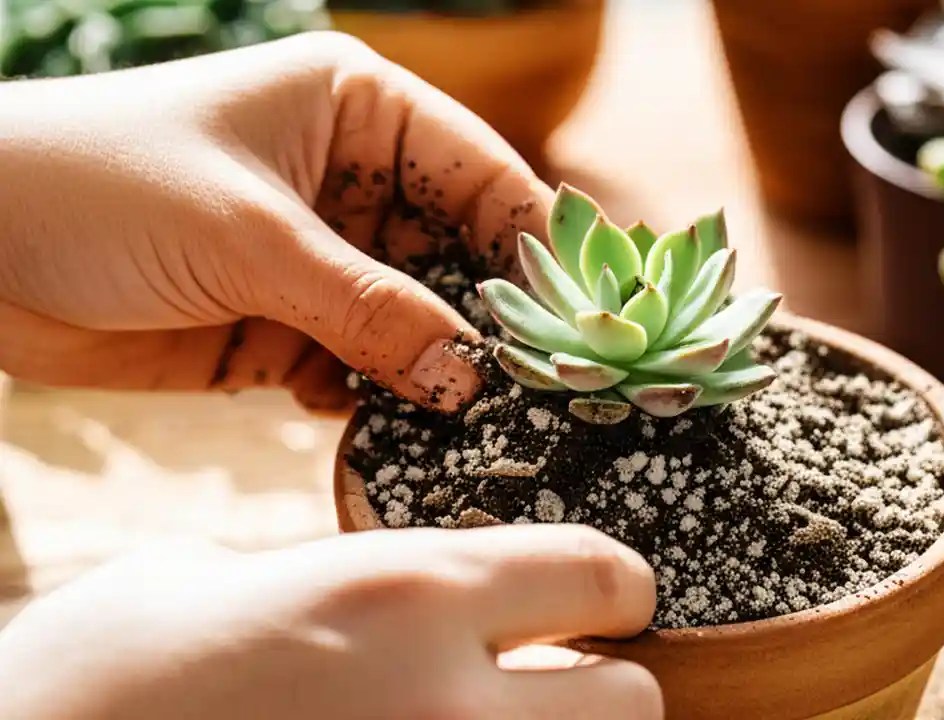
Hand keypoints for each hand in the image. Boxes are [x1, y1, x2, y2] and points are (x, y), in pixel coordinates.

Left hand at [0, 32, 551, 411]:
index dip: (536, 249)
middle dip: (494, 324)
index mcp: (360, 112)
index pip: (483, 177)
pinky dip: (383, 404)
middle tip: (545, 396)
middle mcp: (354, 181)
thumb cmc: (100, 187)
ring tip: (488, 427)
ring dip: (441, 373)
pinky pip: (363, 369)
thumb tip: (470, 377)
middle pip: (460, 257)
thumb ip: (370, 310)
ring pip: (416, 322)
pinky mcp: (285, 326)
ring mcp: (322, 258)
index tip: (583, 324)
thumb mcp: (253, 238)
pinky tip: (409, 437)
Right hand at [0, 526, 661, 718]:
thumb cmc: (96, 681)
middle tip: (537, 687)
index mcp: (404, 594)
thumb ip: (343, 583)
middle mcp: (446, 706)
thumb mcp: (224, 585)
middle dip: (597, 690)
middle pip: (632, 702)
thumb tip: (407, 597)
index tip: (601, 599)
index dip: (612, 585)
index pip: (601, 571)